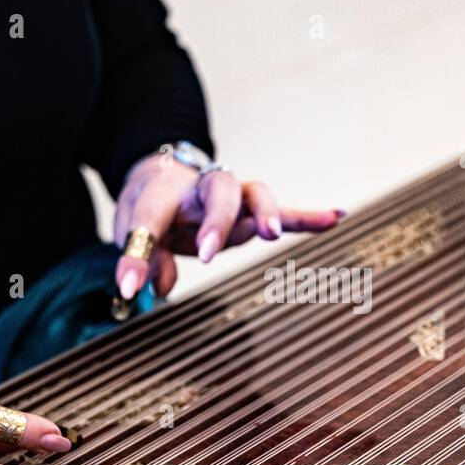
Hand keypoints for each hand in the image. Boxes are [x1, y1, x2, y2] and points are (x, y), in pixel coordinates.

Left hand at [114, 152, 343, 299]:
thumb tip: (156, 288)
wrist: (165, 175)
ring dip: (266, 213)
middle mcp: (203, 189)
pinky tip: (336, 218)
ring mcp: (233, 198)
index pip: (150, 217)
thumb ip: (144, 256)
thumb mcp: (131, 229)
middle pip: (218, 191)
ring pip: (255, 194)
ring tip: (273, 234)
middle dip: (217, 220)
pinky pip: (286, 212)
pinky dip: (309, 217)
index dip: (138, 253)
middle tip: (207, 252)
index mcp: (163, 191)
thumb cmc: (149, 204)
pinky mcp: (253, 211)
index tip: (128, 286)